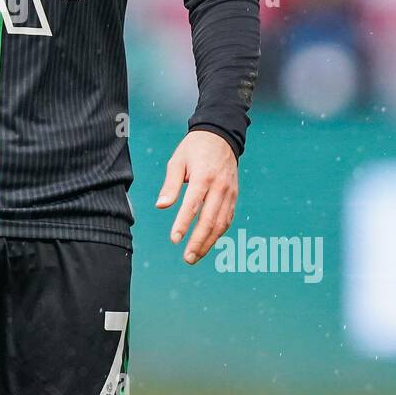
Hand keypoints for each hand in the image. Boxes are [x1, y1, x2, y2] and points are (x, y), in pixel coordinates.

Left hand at [155, 131, 237, 263]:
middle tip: (187, 257)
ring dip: (209, 242)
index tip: (174, 239)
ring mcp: (230, 193)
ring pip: (221, 223)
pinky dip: (218, 234)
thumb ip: (170, 185)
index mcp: (204, 177)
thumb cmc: (194, 149)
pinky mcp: (234, 196)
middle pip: (210, 219)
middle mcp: (220, 187)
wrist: (221, 136)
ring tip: (195, 256)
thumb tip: (161, 206)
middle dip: (198, 241)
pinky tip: (208, 243)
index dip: (183, 224)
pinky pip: (227, 219)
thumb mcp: (177, 161)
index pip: (193, 205)